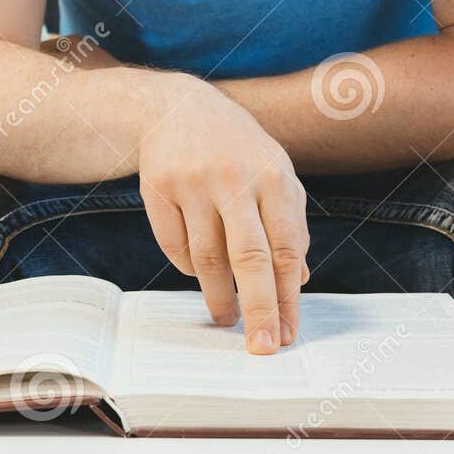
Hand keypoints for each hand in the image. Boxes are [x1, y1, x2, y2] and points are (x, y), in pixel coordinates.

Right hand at [138, 79, 309, 354]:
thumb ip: (288, 223)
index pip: (285, 249)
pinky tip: (198, 272)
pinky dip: (187, 267)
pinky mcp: (157, 188)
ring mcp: (192, 182)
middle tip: (262, 347)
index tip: (288, 333)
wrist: (177, 107)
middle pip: (249, 258)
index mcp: (273, 176)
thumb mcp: (274, 173)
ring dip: (219, 296)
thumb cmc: (237, 149)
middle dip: (259, 309)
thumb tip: (296, 281)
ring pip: (207, 258)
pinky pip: (174, 246)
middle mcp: (233, 178)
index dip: (288, 297)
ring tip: (226, 316)